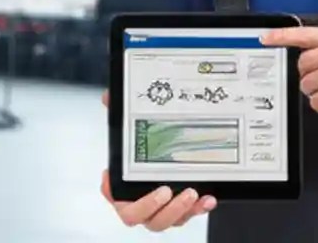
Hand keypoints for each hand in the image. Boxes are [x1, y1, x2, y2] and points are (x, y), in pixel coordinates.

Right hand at [99, 91, 216, 230]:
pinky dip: (198, 210)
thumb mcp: (136, 129)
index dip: (110, 190)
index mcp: (124, 187)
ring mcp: (161, 211)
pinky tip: (207, 199)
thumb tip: (109, 97)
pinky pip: (189, 216)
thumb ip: (122, 115)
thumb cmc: (150, 150)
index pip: (112, 193)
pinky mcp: (183, 212)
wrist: (177, 161)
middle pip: (136, 215)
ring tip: (190, 193)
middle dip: (150, 205)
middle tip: (164, 191)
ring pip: (163, 221)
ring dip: (177, 210)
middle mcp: (140, 202)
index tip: (112, 178)